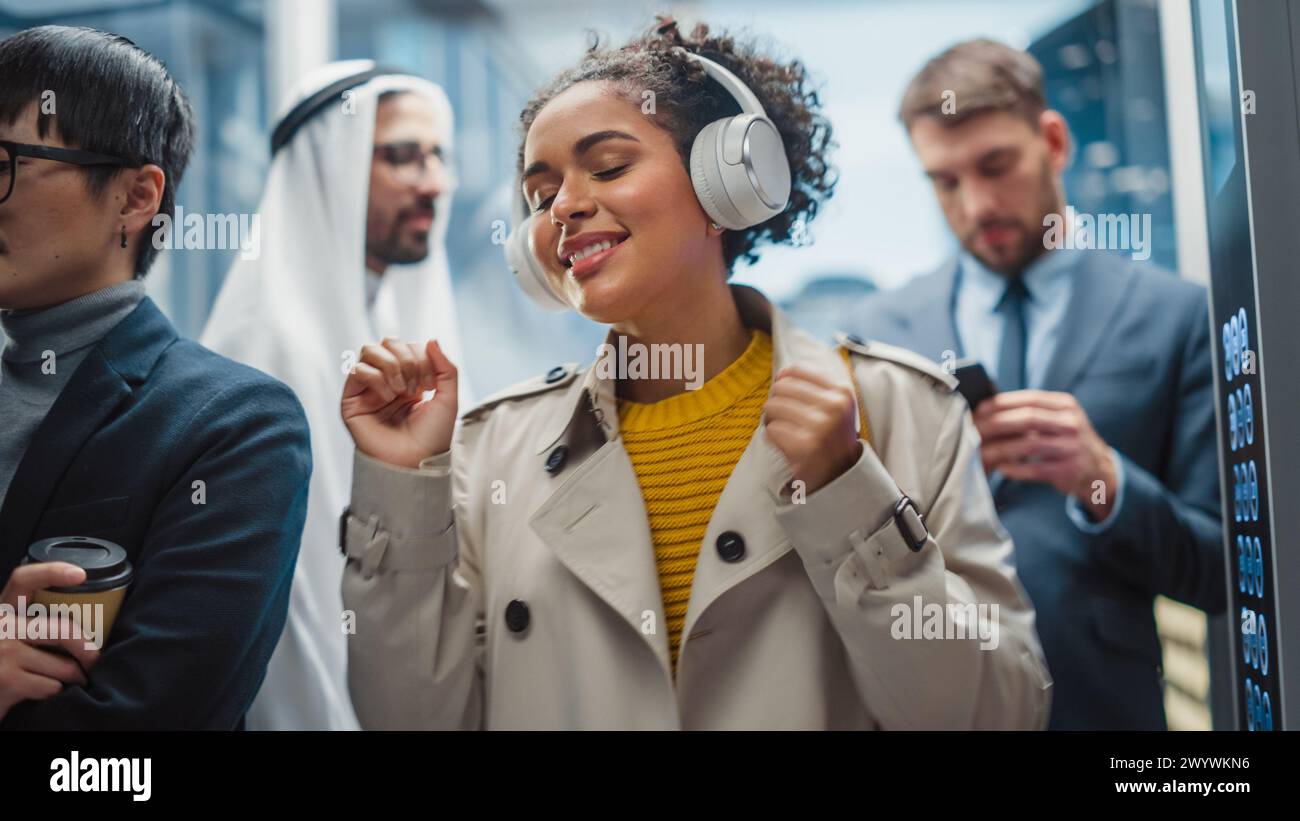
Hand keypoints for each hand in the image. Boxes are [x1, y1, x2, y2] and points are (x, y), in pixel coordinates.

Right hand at [0, 563, 101, 721]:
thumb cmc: (2, 662)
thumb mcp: (11, 634)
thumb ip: (33, 622)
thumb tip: (85, 620)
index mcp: (2, 610)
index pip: (23, 579)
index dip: (52, 571)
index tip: (80, 574)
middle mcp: (0, 627)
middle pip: (62, 629)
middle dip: (87, 647)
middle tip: (93, 657)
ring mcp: (2, 654)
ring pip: (63, 665)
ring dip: (73, 676)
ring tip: (69, 678)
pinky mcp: (7, 681)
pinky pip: (52, 686)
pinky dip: (56, 690)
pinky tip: (46, 690)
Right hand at [341, 338, 458, 468]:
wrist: (415, 462)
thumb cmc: (432, 436)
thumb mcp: (449, 398)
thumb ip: (446, 368)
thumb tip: (431, 340)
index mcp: (409, 378)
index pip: (409, 346)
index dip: (421, 358)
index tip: (430, 386)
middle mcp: (387, 380)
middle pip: (389, 342)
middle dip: (407, 359)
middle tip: (416, 386)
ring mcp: (368, 388)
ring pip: (370, 350)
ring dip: (391, 365)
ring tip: (401, 391)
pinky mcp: (351, 399)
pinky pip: (356, 369)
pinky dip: (376, 378)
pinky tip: (387, 397)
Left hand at [763, 365, 863, 494]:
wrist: (842, 476)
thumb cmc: (833, 437)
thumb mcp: (837, 406)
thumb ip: (814, 386)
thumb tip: (781, 374)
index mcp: (842, 392)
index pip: (799, 370)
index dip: (785, 380)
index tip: (786, 394)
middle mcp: (833, 407)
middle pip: (781, 387)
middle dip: (776, 401)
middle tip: (782, 417)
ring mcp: (819, 427)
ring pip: (772, 407)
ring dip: (771, 419)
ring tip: (783, 430)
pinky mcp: (803, 446)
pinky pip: (771, 430)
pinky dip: (772, 438)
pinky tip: (785, 444)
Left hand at [973, 389, 1117, 519]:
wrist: (1098, 470)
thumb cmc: (1066, 440)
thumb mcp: (1058, 418)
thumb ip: (1031, 411)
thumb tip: (988, 406)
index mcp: (1066, 405)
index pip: (1029, 399)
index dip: (1002, 403)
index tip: (980, 409)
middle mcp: (1071, 423)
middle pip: (1027, 418)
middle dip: (995, 424)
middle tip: (974, 431)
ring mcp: (1072, 447)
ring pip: (1029, 445)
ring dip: (1000, 449)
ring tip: (981, 452)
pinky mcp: (1068, 470)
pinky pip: (1035, 469)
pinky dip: (1015, 468)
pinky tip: (1001, 468)